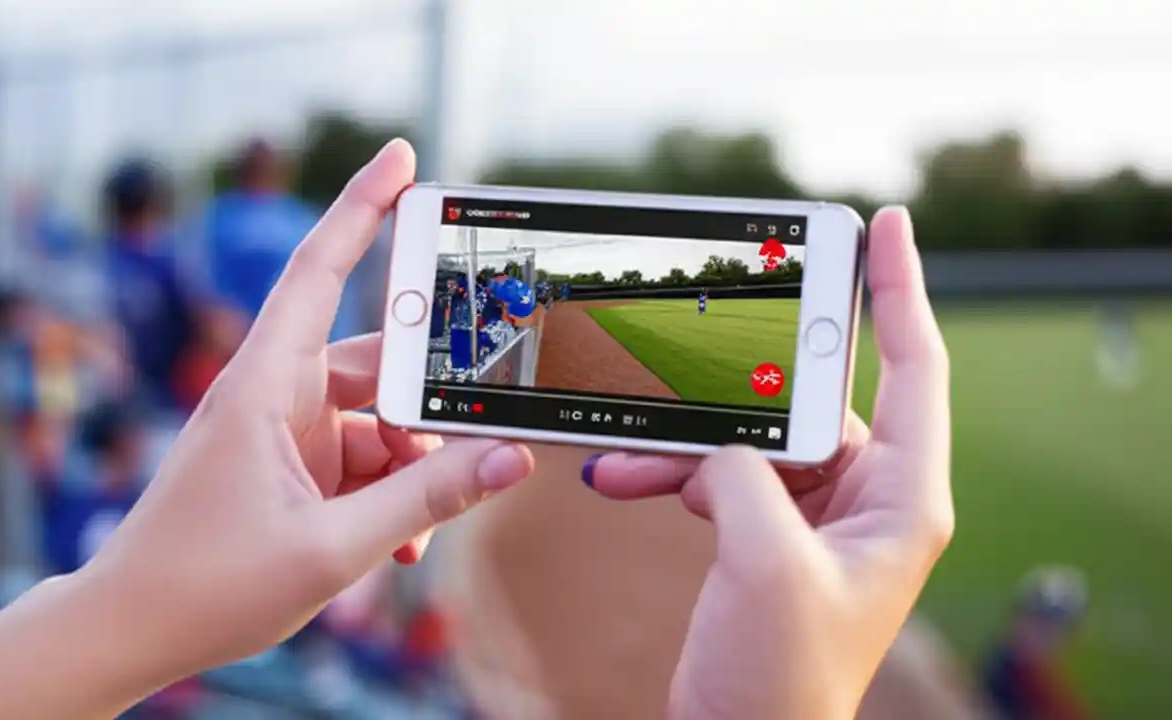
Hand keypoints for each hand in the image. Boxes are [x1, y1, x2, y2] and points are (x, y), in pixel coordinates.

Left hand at [0, 140, 534, 719]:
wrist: (132, 632)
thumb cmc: (205, 584)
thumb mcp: (333, 547)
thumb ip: (427, 499)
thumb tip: (507, 459)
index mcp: (265, 386)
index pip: (318, 272)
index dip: (360, 208)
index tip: (402, 158)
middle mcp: (277, 395)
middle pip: (380, 366)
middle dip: (429, 411)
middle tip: (480, 439)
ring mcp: (287, 433)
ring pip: (381, 424)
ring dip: (412, 473)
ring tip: (417, 532)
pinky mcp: (294, 468)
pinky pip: (364, 463)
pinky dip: (390, 496)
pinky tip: (399, 543)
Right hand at [585, 207, 951, 718]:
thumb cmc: (780, 678)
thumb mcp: (765, 565)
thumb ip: (743, 475)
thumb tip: (718, 435)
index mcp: (903, 500)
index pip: (915, 370)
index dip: (903, 290)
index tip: (889, 223)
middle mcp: (867, 497)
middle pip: (806, 395)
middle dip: (739, 378)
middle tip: (697, 341)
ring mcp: (813, 512)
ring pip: (747, 435)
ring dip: (684, 441)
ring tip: (629, 456)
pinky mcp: (765, 527)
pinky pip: (717, 471)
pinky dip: (672, 470)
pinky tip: (623, 478)